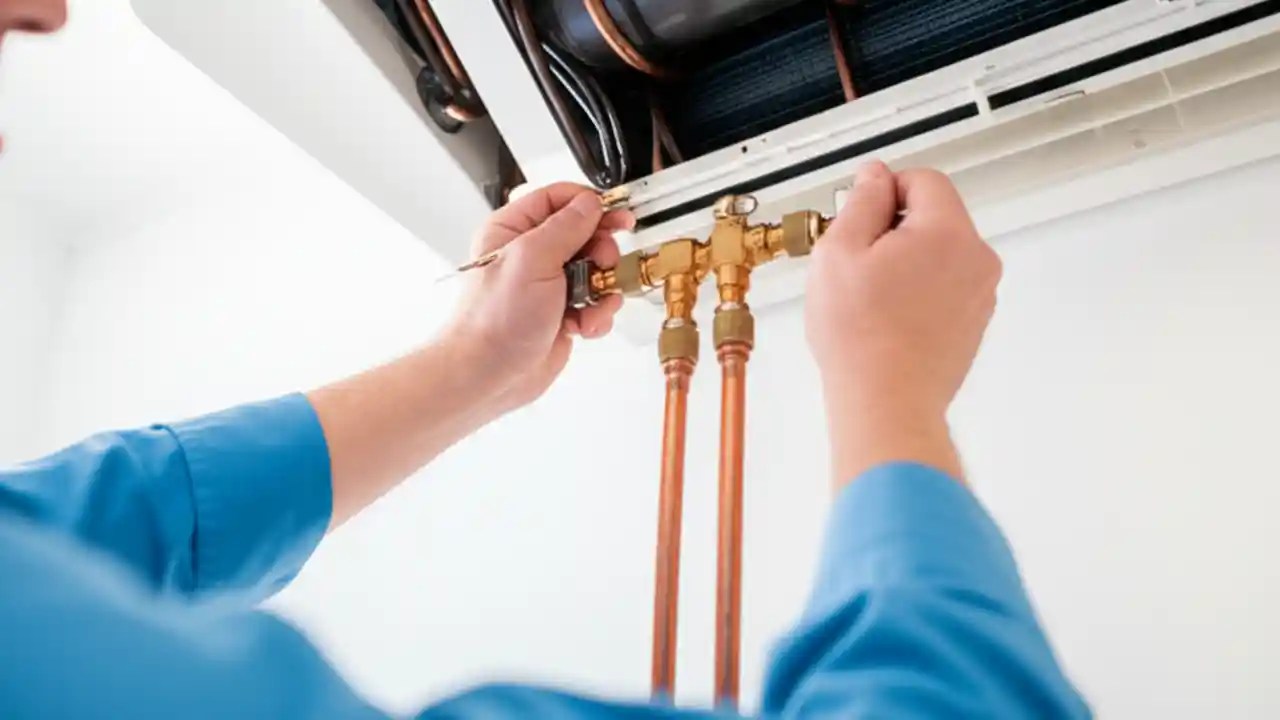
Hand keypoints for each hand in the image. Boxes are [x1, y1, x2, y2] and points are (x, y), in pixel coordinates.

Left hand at [444, 183, 634, 411]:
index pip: (558, 199)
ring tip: (591, 302)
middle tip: (604, 261)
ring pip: (596, 270)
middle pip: (584, 233)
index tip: (615, 213)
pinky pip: (596, 303)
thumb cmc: (494, 321)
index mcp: (512, 230)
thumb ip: (566, 227)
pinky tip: (584, 325)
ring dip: (602, 288)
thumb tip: (590, 205)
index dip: (590, 203)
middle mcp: (530, 255)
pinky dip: (598, 315)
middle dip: (601, 250)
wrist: (489, 375)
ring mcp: (548, 285)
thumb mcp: (532, 260)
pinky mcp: (562, 313)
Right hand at [806, 163, 1000, 482]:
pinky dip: (918, 294)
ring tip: (871, 298)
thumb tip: (875, 177)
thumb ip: (861, 201)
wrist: (886, 402)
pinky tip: (887, 319)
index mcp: (948, 232)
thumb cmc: (860, 335)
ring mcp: (979, 295)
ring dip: (906, 263)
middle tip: (857, 264)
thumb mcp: (839, 251)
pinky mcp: (973, 324)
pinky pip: (945, 288)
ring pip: (939, 254)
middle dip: (894, 230)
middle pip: (935, 217)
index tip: (859, 217)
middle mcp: (976, 259)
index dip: (884, 191)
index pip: (923, 180)